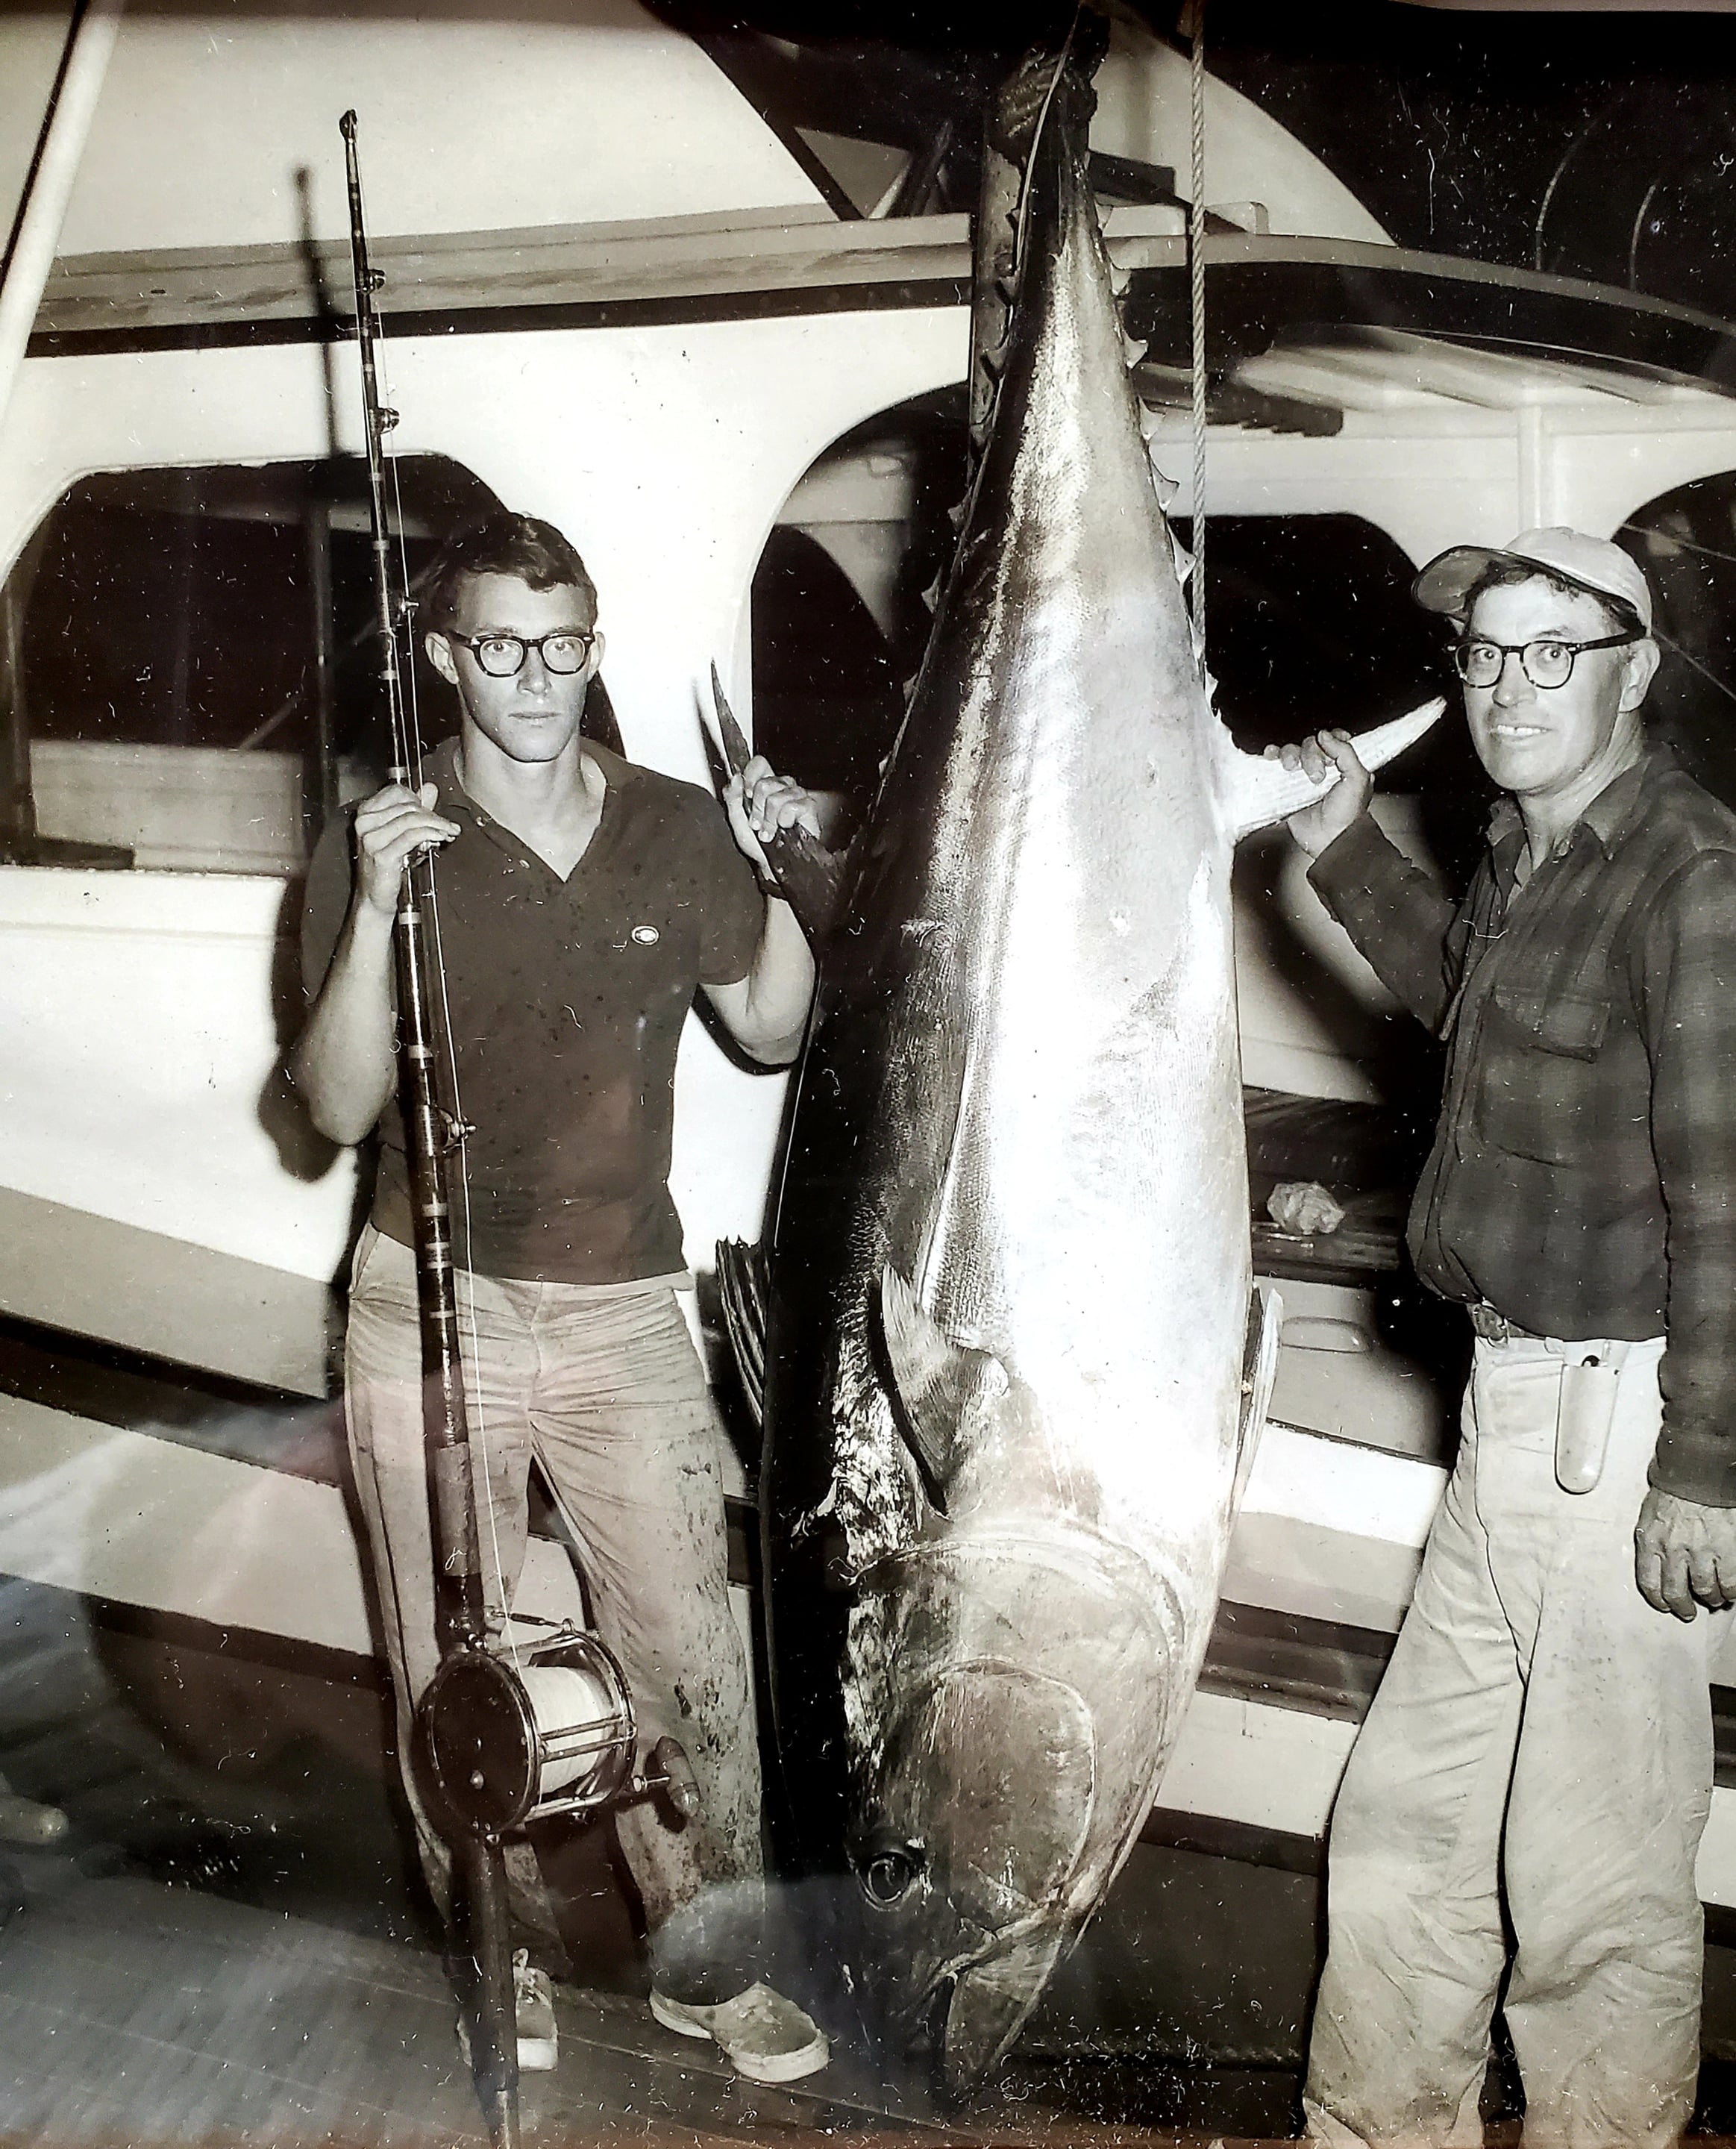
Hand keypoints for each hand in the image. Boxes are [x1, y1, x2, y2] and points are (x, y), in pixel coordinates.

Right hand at [352, 781, 458, 917]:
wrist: (375, 898)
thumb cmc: (385, 867)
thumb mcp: (399, 833)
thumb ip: (414, 809)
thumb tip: (429, 788)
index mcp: (366, 813)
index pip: (397, 791)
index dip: (420, 799)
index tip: (433, 811)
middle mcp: (365, 823)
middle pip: (409, 806)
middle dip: (434, 815)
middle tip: (448, 825)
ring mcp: (372, 839)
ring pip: (413, 819)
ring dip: (437, 824)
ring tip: (449, 832)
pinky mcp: (382, 855)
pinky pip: (414, 836)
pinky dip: (432, 834)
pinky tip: (440, 838)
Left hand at [724, 755, 821, 870]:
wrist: (772, 864)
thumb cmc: (757, 845)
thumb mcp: (737, 820)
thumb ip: (732, 797)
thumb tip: (736, 778)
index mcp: (765, 784)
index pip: (759, 763)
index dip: (751, 776)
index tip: (746, 795)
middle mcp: (782, 785)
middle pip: (764, 785)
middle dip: (757, 810)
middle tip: (758, 824)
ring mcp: (796, 794)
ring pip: (776, 799)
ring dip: (769, 821)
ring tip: (770, 831)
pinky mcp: (808, 806)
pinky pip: (791, 807)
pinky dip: (784, 822)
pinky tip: (785, 828)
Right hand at [1263, 728, 1373, 857]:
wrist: (1330, 839)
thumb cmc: (1348, 815)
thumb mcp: (1358, 779)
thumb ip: (1345, 752)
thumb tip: (1324, 735)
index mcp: (1343, 764)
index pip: (1334, 739)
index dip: (1330, 740)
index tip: (1330, 753)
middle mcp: (1324, 768)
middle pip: (1311, 744)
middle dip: (1311, 755)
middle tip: (1317, 776)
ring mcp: (1303, 777)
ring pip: (1293, 751)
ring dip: (1290, 755)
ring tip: (1293, 770)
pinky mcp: (1286, 787)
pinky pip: (1276, 764)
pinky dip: (1272, 756)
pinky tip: (1272, 757)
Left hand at [1634, 1487, 1735, 1619]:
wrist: (1700, 1470)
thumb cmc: (1675, 1489)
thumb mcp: (1652, 1514)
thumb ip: (1654, 1540)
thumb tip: (1657, 1563)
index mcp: (1651, 1540)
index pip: (1649, 1582)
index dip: (1658, 1600)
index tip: (1664, 1604)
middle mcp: (1673, 1549)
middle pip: (1676, 1593)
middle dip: (1682, 1606)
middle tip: (1688, 1610)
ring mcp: (1702, 1551)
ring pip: (1705, 1590)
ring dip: (1710, 1598)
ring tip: (1713, 1597)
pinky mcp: (1728, 1549)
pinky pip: (1730, 1582)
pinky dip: (1731, 1591)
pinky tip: (1730, 1589)